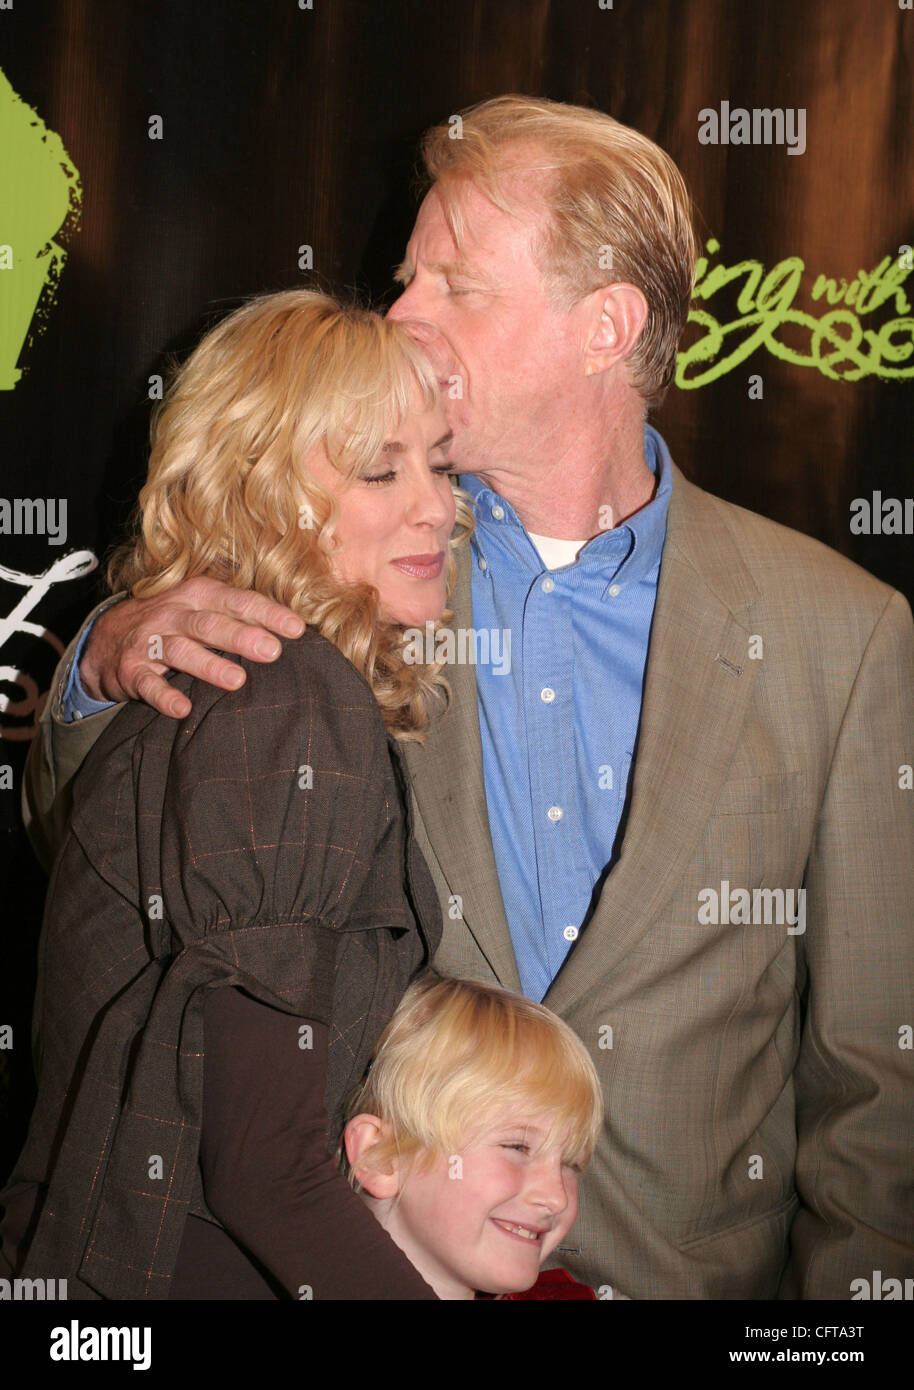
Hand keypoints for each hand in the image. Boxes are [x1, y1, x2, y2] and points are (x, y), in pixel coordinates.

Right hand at [79, 577, 304, 717]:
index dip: (267, 614)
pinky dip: (164, 696)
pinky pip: (148, 683)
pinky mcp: (132, 670)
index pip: (238, 601)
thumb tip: (294, 631)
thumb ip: (240, 615)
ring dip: (208, 665)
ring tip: (237, 681)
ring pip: (180, 650)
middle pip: (210, 624)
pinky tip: (182, 708)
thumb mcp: (202, 607)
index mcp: (199, 595)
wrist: (106, 637)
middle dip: (241, 637)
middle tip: (271, 651)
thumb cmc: (172, 622)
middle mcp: (174, 614)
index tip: (297, 629)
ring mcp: (150, 641)